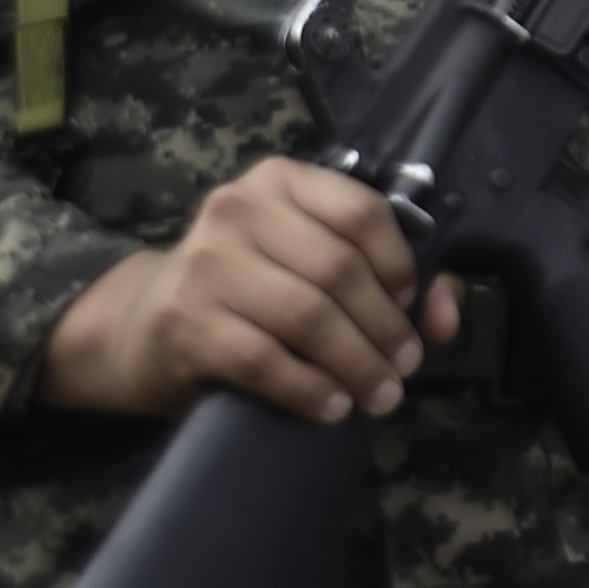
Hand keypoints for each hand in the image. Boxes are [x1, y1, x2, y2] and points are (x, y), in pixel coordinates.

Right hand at [36, 157, 464, 425]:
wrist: (142, 324)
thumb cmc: (246, 289)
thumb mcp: (307, 261)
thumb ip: (387, 277)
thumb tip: (445, 312)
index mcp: (279, 181)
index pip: (362, 213)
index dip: (399, 266)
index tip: (410, 307)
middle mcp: (237, 210)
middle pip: (340, 272)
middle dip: (384, 328)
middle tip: (403, 367)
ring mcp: (206, 264)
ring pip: (308, 318)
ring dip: (357, 364)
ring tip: (380, 395)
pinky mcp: (185, 321)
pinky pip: (265, 361)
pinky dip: (309, 389)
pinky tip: (332, 406)